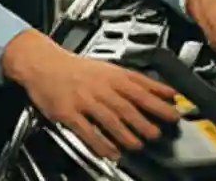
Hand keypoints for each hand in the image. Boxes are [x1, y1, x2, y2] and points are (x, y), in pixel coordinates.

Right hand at [2, 29, 180, 159]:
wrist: (43, 63)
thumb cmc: (77, 68)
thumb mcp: (109, 68)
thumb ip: (137, 80)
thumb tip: (165, 90)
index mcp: (111, 75)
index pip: (139, 88)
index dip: (157, 100)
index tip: (172, 111)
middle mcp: (99, 87)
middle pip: (125, 105)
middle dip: (143, 121)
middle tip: (156, 133)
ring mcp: (83, 100)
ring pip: (108, 119)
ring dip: (125, 134)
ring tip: (137, 145)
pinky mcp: (68, 112)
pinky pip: (86, 130)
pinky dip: (100, 143)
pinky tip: (110, 152)